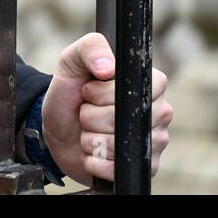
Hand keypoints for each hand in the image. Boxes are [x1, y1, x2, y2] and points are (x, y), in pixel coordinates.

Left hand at [39, 32, 172, 184]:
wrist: (57, 131)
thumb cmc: (71, 95)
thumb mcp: (71, 63)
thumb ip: (89, 49)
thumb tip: (108, 66)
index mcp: (148, 83)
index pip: (132, 88)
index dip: (102, 92)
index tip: (90, 90)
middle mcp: (159, 112)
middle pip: (120, 118)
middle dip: (91, 115)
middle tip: (87, 111)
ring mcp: (156, 141)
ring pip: (116, 144)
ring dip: (90, 139)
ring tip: (89, 130)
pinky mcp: (144, 168)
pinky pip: (114, 167)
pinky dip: (93, 160)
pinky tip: (92, 152)